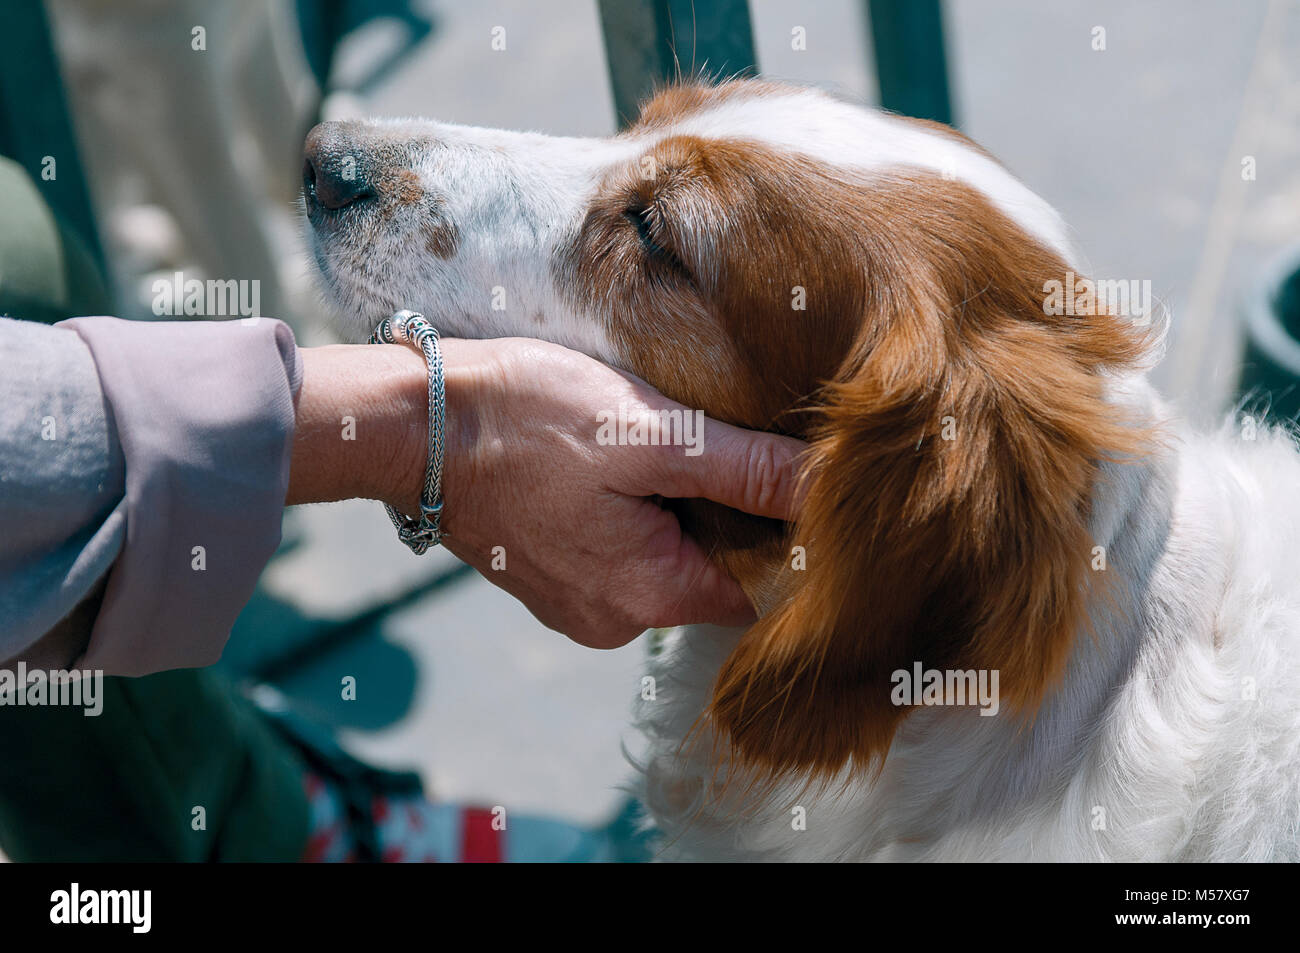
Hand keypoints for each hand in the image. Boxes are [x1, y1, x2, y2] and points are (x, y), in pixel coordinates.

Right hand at [289, 338, 805, 648]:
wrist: (414, 425)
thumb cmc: (530, 421)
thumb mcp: (651, 434)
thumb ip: (745, 469)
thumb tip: (827, 487)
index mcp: (650, 596)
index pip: (756, 587)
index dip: (773, 530)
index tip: (770, 473)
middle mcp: (614, 623)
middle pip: (708, 576)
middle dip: (719, 515)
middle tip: (708, 443)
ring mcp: (575, 608)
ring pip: (661, 564)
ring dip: (671, 513)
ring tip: (654, 449)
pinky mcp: (548, 582)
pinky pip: (616, 558)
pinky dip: (628, 518)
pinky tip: (612, 467)